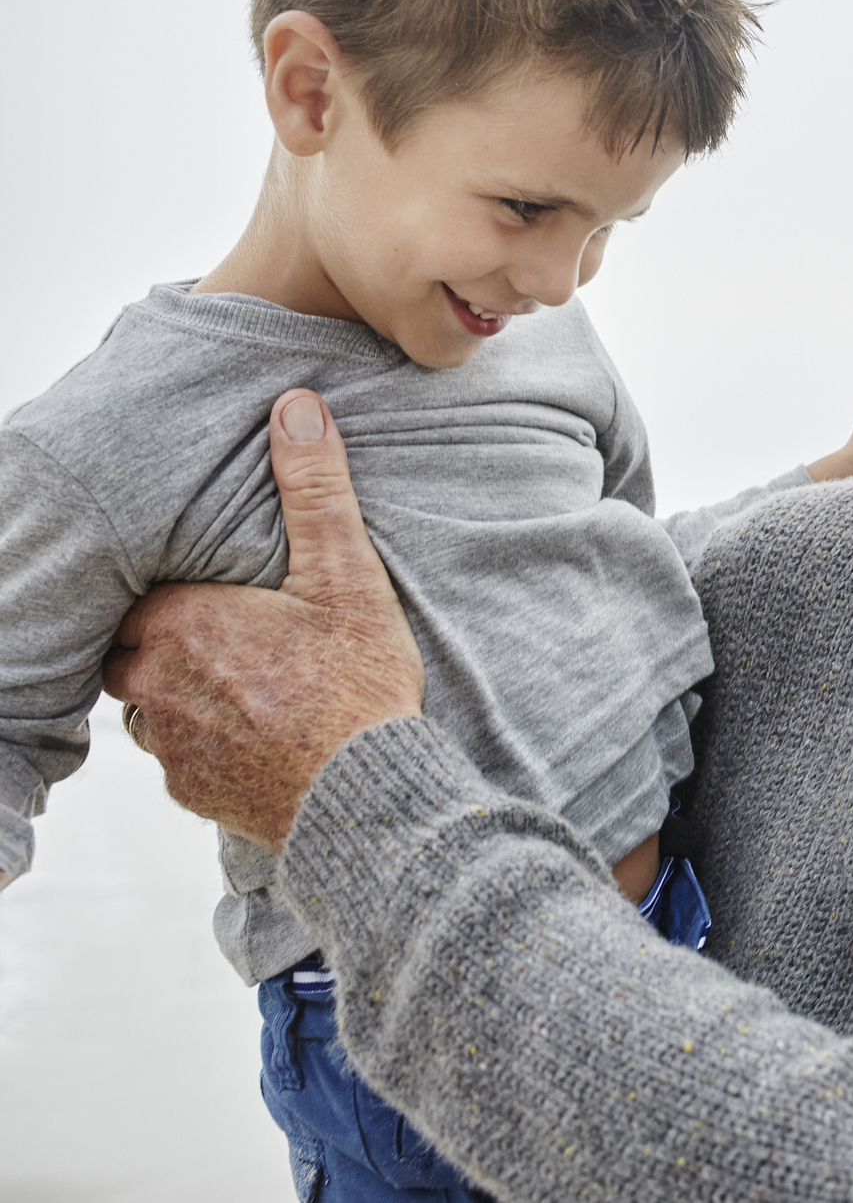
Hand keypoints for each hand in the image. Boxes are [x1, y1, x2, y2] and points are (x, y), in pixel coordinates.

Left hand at [102, 390, 423, 850]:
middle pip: (136, 645)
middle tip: (233, 632)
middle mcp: (154, 681)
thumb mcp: (346, 577)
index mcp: (182, 620)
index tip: (221, 590)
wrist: (366, 796)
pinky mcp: (190, 789)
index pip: (147, 592)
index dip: (182, 588)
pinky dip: (206, 739)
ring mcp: (167, 741)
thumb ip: (314, 491)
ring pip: (150, 700)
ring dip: (184, 690)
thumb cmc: (357, 686)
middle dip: (174, 637)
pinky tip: (257, 732)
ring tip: (246, 683)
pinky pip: (178, 753)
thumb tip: (295, 407)